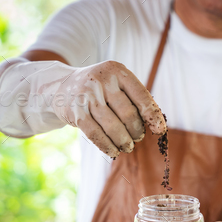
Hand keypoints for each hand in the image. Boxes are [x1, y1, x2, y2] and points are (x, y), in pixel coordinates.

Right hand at [0, 59, 165, 157]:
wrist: (62, 86)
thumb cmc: (100, 89)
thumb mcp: (116, 84)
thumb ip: (135, 99)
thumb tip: (156, 124)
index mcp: (117, 71)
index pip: (141, 96)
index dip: (152, 115)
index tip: (159, 130)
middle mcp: (102, 80)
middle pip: (128, 114)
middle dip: (136, 130)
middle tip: (138, 137)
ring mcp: (87, 96)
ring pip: (113, 126)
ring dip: (124, 141)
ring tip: (128, 146)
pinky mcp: (76, 112)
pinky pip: (96, 134)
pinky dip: (107, 146)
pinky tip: (114, 151)